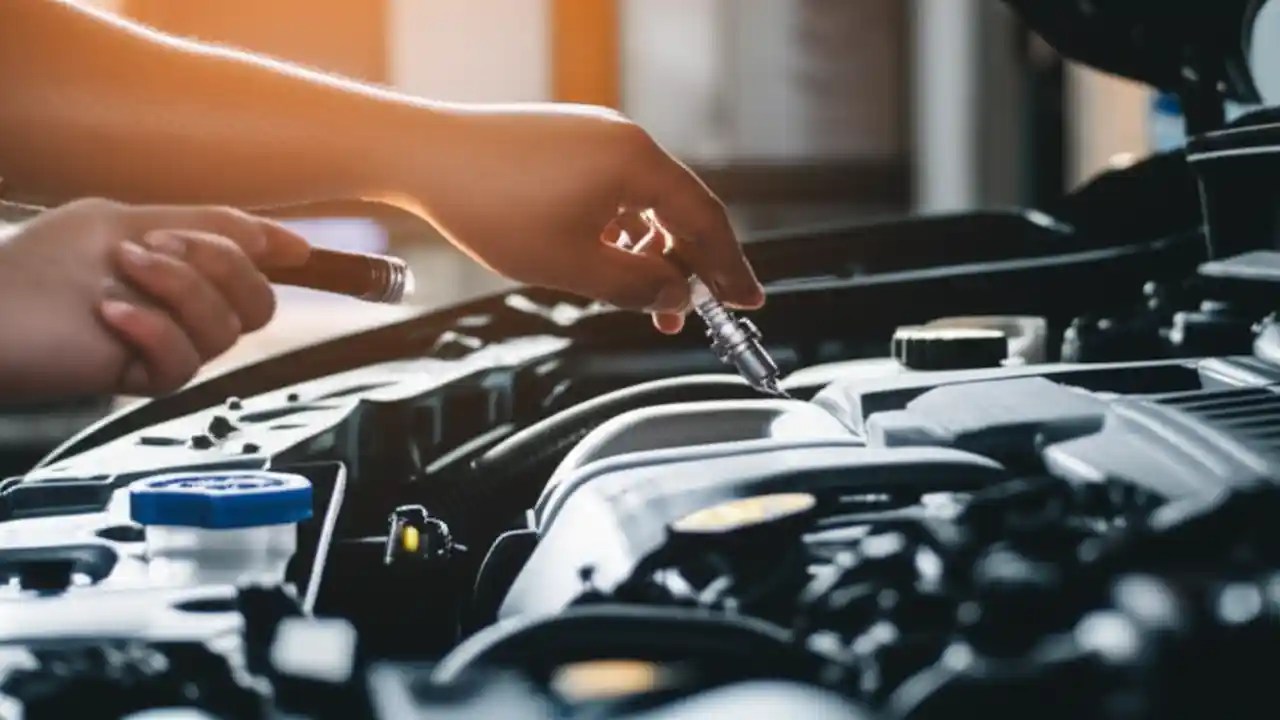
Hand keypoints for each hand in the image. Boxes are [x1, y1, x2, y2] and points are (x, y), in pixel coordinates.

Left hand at [0, 198, 308, 400]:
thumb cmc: (40, 266)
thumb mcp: (126, 222)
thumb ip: (202, 224)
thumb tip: (275, 235)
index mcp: (182, 266)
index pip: (250, 260)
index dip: (276, 251)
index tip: (294, 249)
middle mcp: (183, 307)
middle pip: (258, 302)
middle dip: (219, 264)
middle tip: (158, 245)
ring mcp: (168, 343)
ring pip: (226, 329)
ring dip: (177, 288)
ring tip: (123, 271)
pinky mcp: (147, 376)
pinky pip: (186, 362)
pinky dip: (152, 331)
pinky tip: (111, 315)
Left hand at [399, 104, 763, 332]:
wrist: (423, 156)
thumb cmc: (491, 205)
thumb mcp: (573, 266)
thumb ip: (637, 287)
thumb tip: (678, 297)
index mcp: (637, 162)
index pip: (705, 221)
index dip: (730, 268)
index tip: (749, 302)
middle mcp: (625, 140)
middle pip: (681, 209)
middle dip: (693, 266)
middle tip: (704, 311)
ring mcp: (596, 137)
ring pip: (647, 203)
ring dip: (654, 253)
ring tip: (647, 300)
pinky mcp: (569, 143)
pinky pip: (616, 191)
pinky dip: (624, 230)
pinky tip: (610, 260)